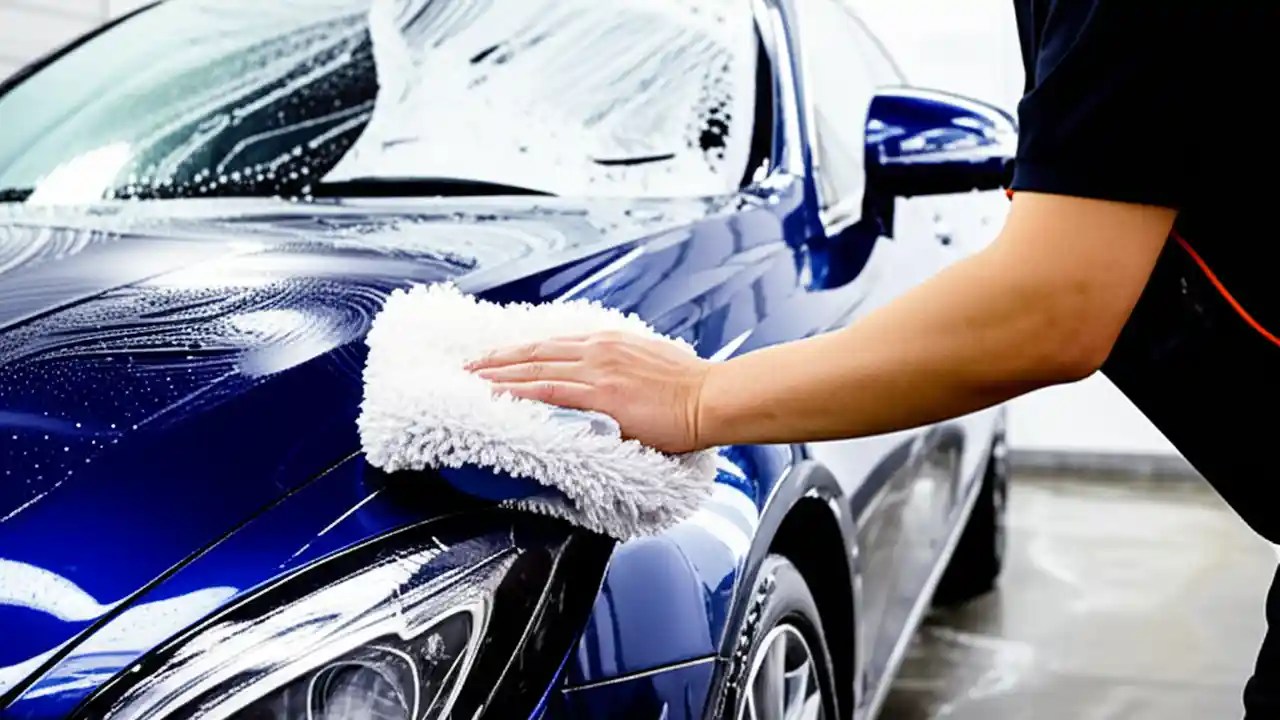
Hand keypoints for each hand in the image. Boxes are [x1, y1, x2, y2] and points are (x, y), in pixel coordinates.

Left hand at [465, 332, 711, 453]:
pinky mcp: (601, 395)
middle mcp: (598, 350)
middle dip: (497, 360)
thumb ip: (620, 371)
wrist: (712, 398)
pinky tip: (498, 394)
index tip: (495, 357)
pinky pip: (548, 390)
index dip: (519, 351)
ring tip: (471, 380)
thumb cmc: (690, 389)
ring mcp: (597, 371)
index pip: (552, 345)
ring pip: (534, 368)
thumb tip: (604, 385)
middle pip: (534, 352)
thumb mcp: (649, 366)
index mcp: (609, 343)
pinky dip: (518, 390)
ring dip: (498, 374)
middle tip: (468, 366)